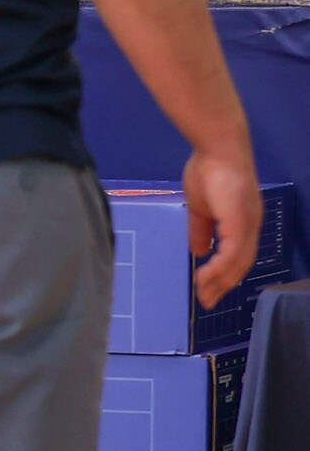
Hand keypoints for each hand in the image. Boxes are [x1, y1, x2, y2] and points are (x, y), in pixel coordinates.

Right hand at [182, 142, 262, 308]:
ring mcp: (247, 225)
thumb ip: (200, 230)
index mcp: (243, 222)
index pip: (237, 255)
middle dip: (223, 285)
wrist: (218, 149)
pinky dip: (219, 268)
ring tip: (204, 295)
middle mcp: (250, 227)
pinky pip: (232, 253)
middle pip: (241, 265)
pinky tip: (205, 277)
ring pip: (238, 263)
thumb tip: (199, 252)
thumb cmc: (208, 171)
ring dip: (220, 281)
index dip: (224, 274)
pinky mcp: (239, 222)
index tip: (208, 289)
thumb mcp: (200, 207)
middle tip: (207, 302)